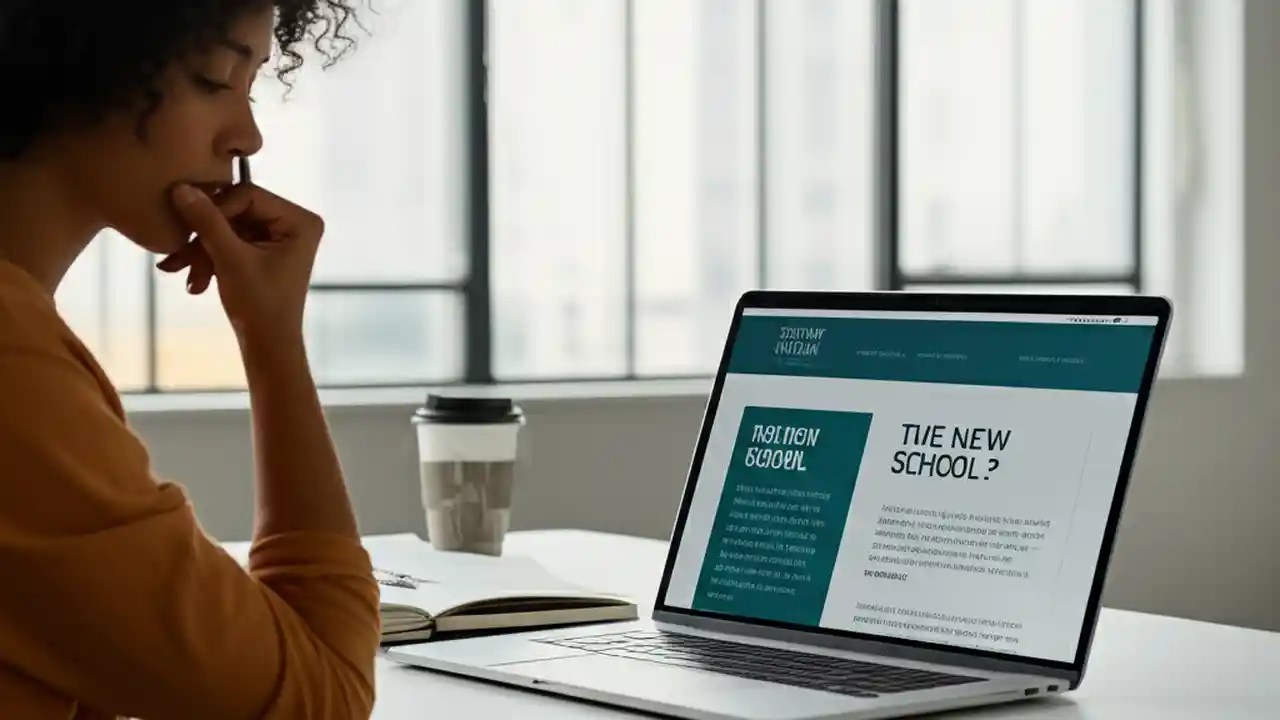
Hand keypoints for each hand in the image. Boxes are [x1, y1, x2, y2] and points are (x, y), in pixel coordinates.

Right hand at [159, 182, 323, 342]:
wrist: (268, 346)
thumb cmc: (259, 305)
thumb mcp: (230, 259)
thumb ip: (207, 221)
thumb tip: (181, 187)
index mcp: (301, 221)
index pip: (248, 194)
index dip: (215, 209)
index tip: (189, 229)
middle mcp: (294, 223)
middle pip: (236, 212)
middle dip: (204, 237)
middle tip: (175, 257)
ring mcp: (279, 238)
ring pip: (228, 229)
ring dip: (201, 251)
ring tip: (175, 272)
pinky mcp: (264, 252)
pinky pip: (230, 243)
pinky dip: (210, 260)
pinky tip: (192, 282)